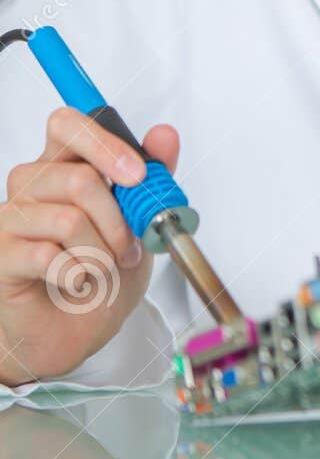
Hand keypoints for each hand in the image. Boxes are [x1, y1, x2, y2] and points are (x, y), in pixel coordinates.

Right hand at [0, 107, 179, 385]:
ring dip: (100, 253)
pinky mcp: (1, 254)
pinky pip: (47, 256)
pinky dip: (76, 275)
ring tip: (101, 270)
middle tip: (127, 248)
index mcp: (64, 164)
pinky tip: (75, 283)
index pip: (69, 124)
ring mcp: (12, 218)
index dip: (104, 144)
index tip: (138, 174)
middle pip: (79, 178)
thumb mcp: (140, 223)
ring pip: (68, 219)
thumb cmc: (101, 275)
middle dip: (118, 222)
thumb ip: (153, 177)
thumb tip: (165, 134)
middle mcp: (33, 184)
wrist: (74, 334)